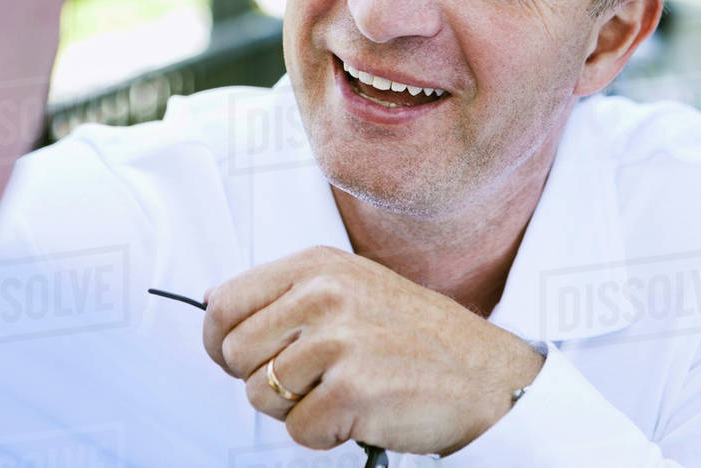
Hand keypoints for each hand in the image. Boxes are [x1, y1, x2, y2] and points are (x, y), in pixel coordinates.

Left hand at [202, 245, 543, 455]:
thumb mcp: (351, 288)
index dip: (224, 341)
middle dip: (263, 379)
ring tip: (344, 390)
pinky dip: (326, 434)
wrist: (484, 377)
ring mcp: (336, 341)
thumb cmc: (417, 338)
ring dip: (297, 408)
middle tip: (314, 379)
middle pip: (234, 353)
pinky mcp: (350, 390)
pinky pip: (298, 430)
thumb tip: (216, 307)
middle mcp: (322, 295)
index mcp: (316, 266)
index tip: (244, 357)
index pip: (223, 302)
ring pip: (260, 395)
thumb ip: (288, 294)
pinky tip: (361, 410)